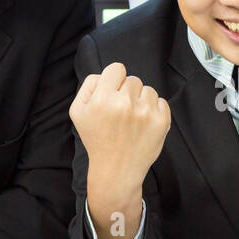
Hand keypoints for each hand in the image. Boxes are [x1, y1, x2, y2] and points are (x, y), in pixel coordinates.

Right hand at [71, 63, 170, 238]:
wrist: (116, 170)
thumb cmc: (97, 139)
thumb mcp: (78, 112)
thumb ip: (88, 86)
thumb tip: (106, 75)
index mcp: (103, 99)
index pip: (116, 68)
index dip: (114, 80)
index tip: (113, 94)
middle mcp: (125, 103)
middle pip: (133, 79)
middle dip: (127, 93)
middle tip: (121, 113)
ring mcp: (145, 112)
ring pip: (148, 90)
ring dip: (141, 101)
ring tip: (132, 120)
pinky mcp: (161, 121)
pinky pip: (161, 102)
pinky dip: (154, 110)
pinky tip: (143, 125)